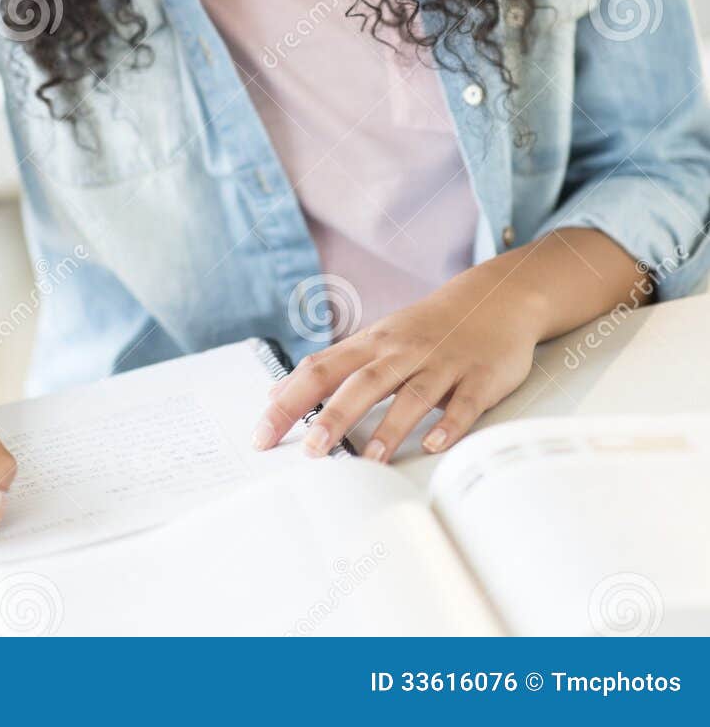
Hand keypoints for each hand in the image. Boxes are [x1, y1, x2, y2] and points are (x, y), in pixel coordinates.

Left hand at [252, 264, 543, 463]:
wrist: (494, 297)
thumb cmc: (426, 327)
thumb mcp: (376, 338)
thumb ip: (332, 366)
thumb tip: (278, 392)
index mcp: (373, 343)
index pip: (321, 369)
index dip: (290, 400)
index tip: (263, 433)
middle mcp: (403, 351)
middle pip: (363, 382)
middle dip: (335, 416)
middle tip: (310, 450)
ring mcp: (442, 363)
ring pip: (412, 395)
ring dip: (390, 428)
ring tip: (369, 461)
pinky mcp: (479, 377)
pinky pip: (464, 403)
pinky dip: (450, 423)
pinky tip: (434, 443)